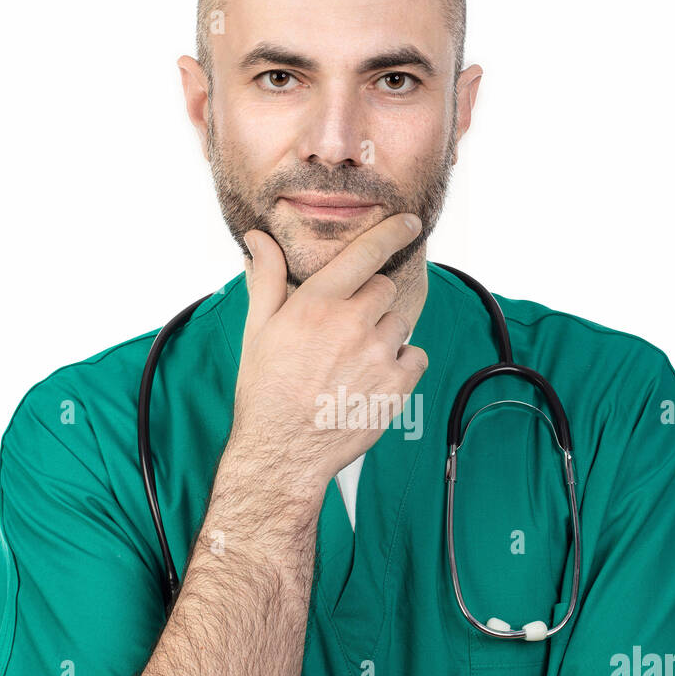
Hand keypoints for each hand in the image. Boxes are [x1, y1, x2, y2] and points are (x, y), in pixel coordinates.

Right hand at [231, 213, 428, 487]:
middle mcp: (351, 324)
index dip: (393, 232)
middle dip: (370, 302)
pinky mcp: (397, 386)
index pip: (366, 252)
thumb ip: (266, 279)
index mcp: (317, 304)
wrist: (282, 451)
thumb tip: (260, 240)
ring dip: (384, 334)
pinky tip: (373, 379)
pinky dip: (402, 364)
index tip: (410, 224)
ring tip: (355, 361)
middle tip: (347, 329)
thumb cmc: (265, 392)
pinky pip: (416, 356)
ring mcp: (378, 355)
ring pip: (399, 323)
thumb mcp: (257, 330)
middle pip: (384, 289)